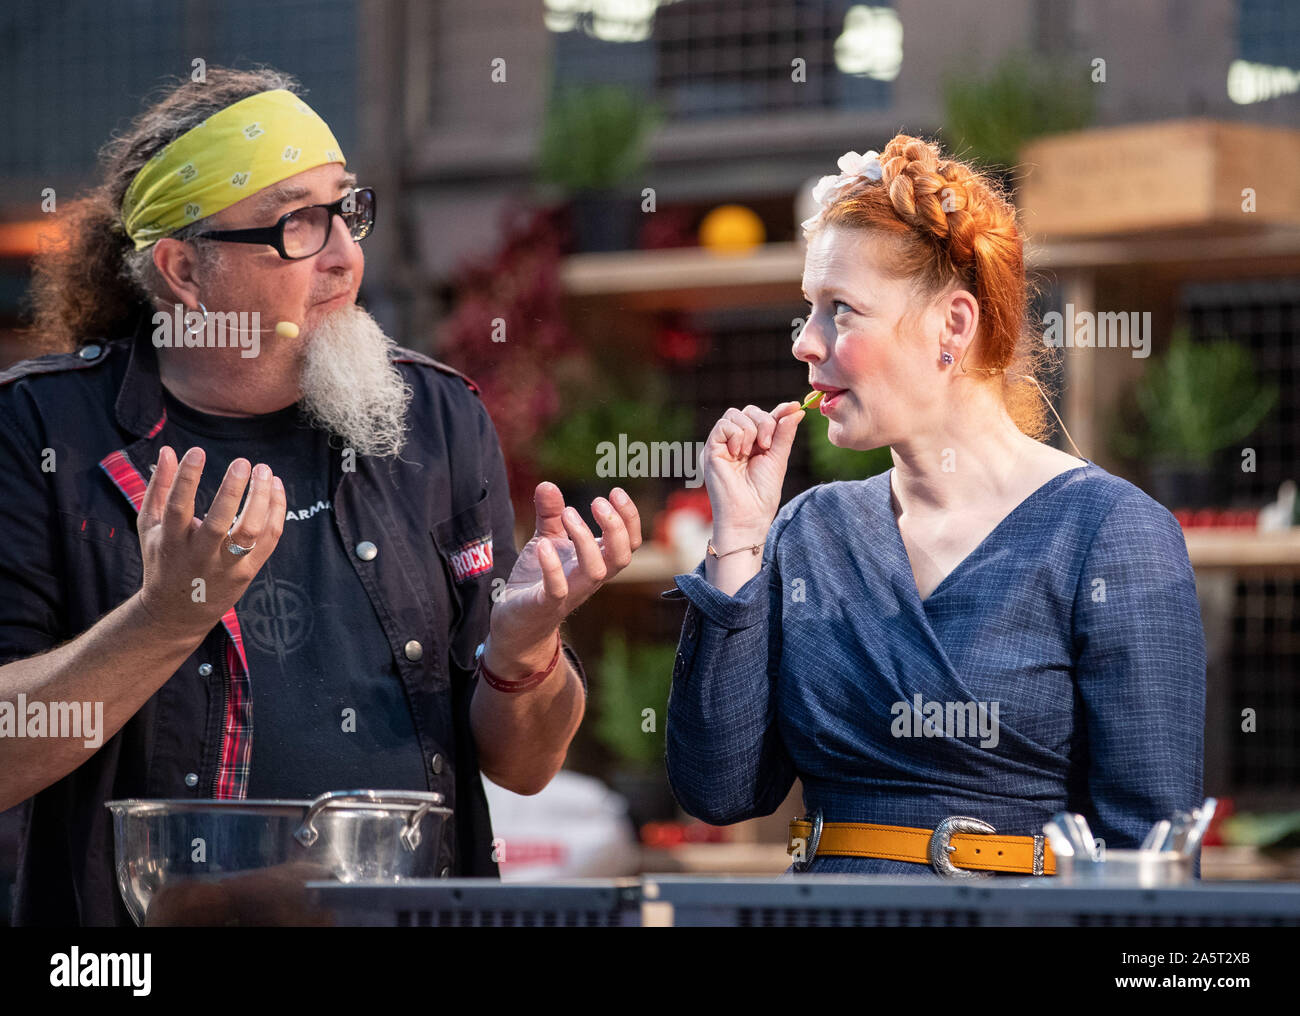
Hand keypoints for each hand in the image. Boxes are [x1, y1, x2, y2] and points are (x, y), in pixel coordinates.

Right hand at [134, 445, 287, 645]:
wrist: (177, 612)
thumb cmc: (163, 559)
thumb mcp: (150, 526)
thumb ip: (158, 488)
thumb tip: (167, 450)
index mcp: (171, 541)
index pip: (178, 507)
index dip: (186, 479)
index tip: (197, 451)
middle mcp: (199, 555)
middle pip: (220, 523)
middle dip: (232, 491)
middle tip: (242, 462)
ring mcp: (226, 565)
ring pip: (250, 532)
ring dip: (261, 500)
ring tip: (265, 471)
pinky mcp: (247, 572)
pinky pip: (269, 540)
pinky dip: (276, 512)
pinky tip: (275, 488)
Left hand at [484, 482, 641, 676]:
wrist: (515, 623)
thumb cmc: (537, 581)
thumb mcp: (546, 541)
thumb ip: (550, 514)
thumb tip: (547, 484)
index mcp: (596, 561)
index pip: (629, 543)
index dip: (630, 518)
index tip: (615, 491)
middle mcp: (589, 578)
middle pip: (622, 557)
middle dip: (616, 527)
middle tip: (598, 500)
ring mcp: (570, 592)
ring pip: (595, 571)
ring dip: (586, 540)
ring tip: (569, 514)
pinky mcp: (545, 604)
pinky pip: (556, 588)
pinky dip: (552, 566)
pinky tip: (543, 544)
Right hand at [700, 402, 803, 541]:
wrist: (747, 515)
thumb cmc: (762, 494)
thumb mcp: (778, 458)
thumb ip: (784, 433)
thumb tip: (797, 408)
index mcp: (754, 444)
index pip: (763, 417)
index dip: (778, 411)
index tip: (794, 407)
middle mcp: (737, 442)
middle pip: (749, 410)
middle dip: (764, 422)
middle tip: (767, 446)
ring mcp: (723, 444)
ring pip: (735, 414)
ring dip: (749, 431)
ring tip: (751, 454)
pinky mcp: (711, 449)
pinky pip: (724, 425)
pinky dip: (736, 436)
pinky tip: (738, 455)